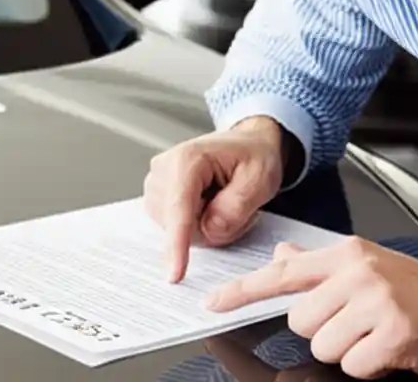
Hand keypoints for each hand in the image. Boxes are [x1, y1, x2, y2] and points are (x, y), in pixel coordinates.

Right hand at [144, 116, 284, 282]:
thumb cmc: (254, 155)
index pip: (178, 209)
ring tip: (226, 202)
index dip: (176, 244)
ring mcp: (157, 184)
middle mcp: (164, 169)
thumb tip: (209, 229)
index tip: (175, 274)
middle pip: (179, 225)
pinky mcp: (158, 197)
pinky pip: (176, 228)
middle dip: (211, 227)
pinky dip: (198, 225)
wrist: (247, 144)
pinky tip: (212, 206)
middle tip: (238, 205)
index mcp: (188, 159)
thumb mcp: (260, 178)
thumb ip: (236, 206)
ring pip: (177, 230)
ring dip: (206, 227)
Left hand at [205, 238, 417, 378]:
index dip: (242, 291)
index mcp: (349, 254)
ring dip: (351, 353)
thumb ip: (324, 265)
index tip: (212, 303)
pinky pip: (355, 367)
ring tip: (382, 338)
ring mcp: (378, 302)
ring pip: (323, 346)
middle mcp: (359, 272)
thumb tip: (282, 257)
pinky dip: (373, 369)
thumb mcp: (373, 267)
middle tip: (362, 327)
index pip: (282, 272)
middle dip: (325, 334)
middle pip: (299, 320)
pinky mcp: (396, 334)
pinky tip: (396, 352)